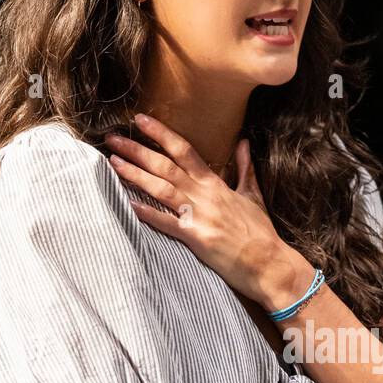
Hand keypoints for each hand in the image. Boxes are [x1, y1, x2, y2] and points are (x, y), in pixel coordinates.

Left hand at [103, 113, 290, 303]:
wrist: (270, 263)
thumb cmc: (261, 232)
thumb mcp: (253, 195)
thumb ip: (245, 168)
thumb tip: (243, 142)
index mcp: (215, 184)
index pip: (184, 150)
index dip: (161, 133)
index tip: (140, 120)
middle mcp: (205, 195)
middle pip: (166, 166)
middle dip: (137, 150)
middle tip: (112, 138)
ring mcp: (200, 215)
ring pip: (162, 189)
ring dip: (136, 175)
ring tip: (113, 163)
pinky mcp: (197, 238)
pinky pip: (167, 223)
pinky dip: (147, 213)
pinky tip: (128, 204)